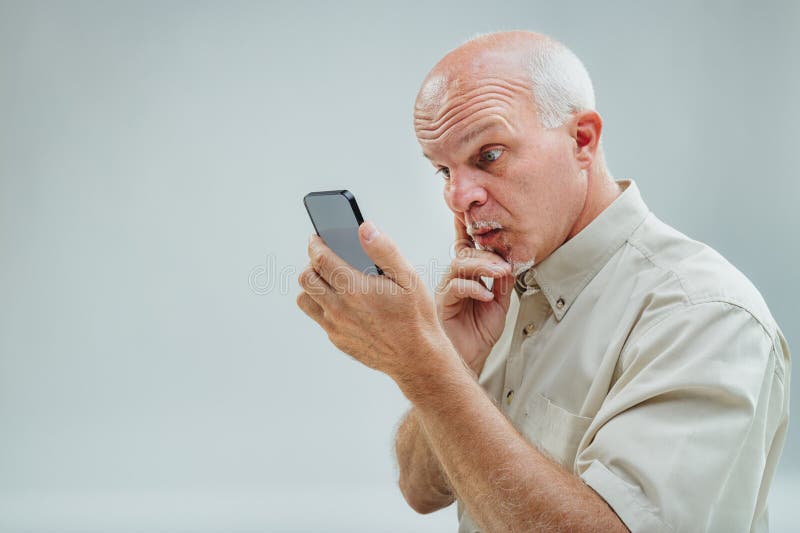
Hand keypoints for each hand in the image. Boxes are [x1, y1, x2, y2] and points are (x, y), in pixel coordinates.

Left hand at [296, 222, 454, 383]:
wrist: (417, 359)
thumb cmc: (416, 317)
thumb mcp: (409, 278)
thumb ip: (384, 250)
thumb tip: (365, 229)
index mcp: (356, 289)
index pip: (321, 259)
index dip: (315, 245)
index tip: (316, 239)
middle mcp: (340, 308)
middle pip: (306, 278)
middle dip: (312, 263)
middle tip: (325, 259)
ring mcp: (336, 326)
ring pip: (305, 299)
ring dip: (313, 286)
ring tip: (330, 281)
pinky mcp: (337, 339)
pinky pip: (318, 317)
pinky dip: (323, 305)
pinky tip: (342, 302)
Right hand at [435, 217, 513, 375]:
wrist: (469, 361)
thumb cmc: (477, 334)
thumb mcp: (498, 305)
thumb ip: (502, 283)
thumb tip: (509, 262)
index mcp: (467, 276)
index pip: (467, 247)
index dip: (466, 226)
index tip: (470, 209)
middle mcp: (454, 279)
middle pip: (465, 252)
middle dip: (486, 252)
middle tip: (504, 261)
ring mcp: (446, 290)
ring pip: (459, 265)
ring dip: (482, 266)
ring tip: (499, 272)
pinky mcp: (442, 304)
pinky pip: (455, 287)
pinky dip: (473, 288)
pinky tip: (486, 295)